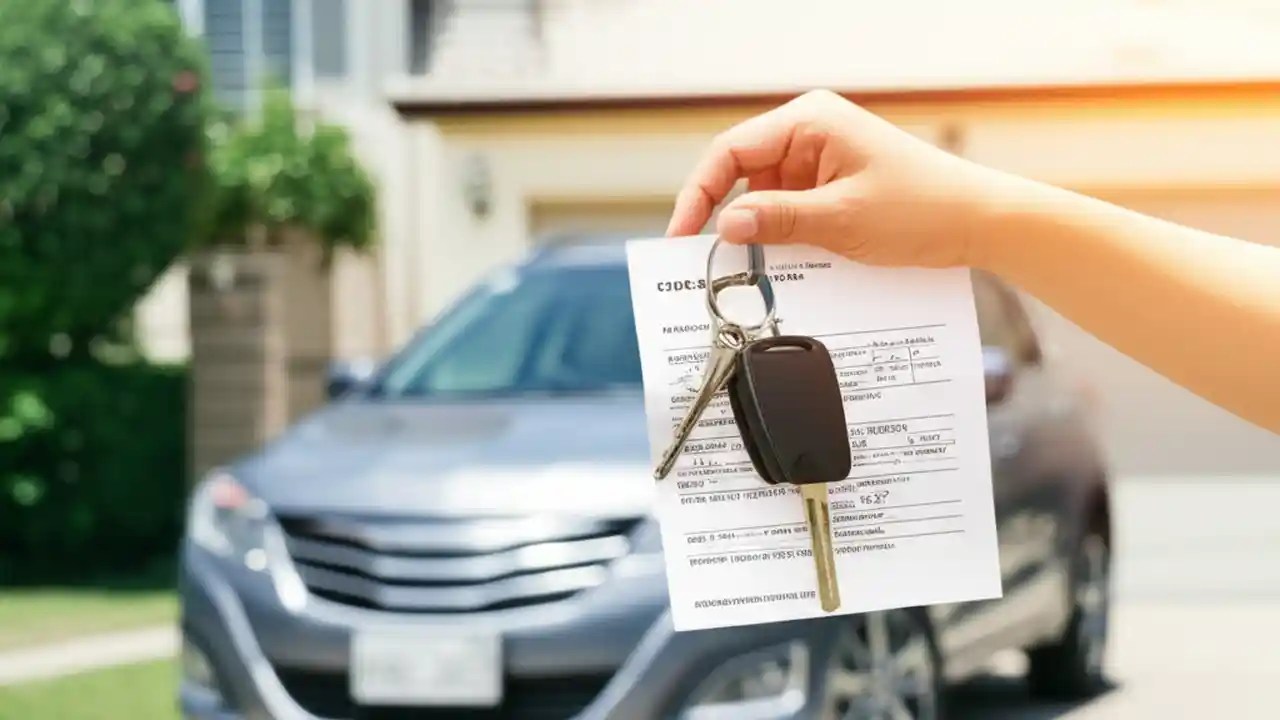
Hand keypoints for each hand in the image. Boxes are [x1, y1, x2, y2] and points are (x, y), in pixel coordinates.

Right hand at [665, 90, 1009, 268]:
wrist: (978, 222)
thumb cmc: (924, 207)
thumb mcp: (841, 219)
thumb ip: (778, 220)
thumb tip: (725, 225)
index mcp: (809, 121)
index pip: (730, 152)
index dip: (699, 194)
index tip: (682, 233)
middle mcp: (810, 133)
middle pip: (741, 172)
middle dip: (724, 214)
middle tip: (703, 257)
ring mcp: (821, 159)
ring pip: (763, 195)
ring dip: (755, 229)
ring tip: (747, 266)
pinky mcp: (831, 185)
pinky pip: (789, 208)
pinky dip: (780, 234)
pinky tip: (779, 260)